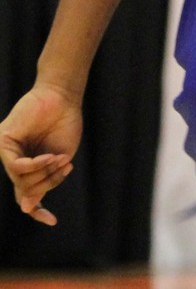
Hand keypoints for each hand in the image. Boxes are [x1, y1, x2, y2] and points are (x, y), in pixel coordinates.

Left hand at [1, 84, 83, 225]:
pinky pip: (15, 166)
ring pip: (20, 180)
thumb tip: (26, 209)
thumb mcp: (59, 161)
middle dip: (48, 182)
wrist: (63, 99)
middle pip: (25, 189)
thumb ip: (43, 183)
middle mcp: (14, 162)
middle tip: (65, 166)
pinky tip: (48, 157)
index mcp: (29, 168)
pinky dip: (34, 165)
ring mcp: (6, 152)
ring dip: (44, 173)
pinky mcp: (2, 142)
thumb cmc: (64, 126)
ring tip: (60, 157)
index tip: (53, 221)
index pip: (26, 195)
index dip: (37, 211)